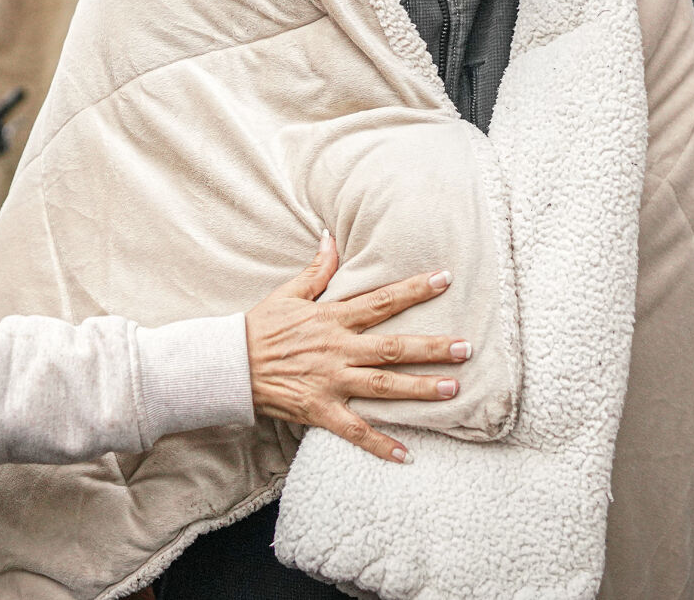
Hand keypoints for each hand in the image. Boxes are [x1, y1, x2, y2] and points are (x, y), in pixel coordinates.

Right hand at [245, 232, 468, 463]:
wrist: (227, 366)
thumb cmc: (259, 328)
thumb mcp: (288, 293)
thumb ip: (317, 270)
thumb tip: (331, 237)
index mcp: (332, 318)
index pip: (382, 300)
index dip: (415, 289)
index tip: (445, 279)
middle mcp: (337, 349)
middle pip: (392, 347)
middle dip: (431, 347)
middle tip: (465, 348)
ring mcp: (330, 382)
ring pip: (382, 387)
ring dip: (419, 389)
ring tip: (452, 390)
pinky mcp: (319, 411)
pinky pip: (355, 431)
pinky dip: (380, 445)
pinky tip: (407, 455)